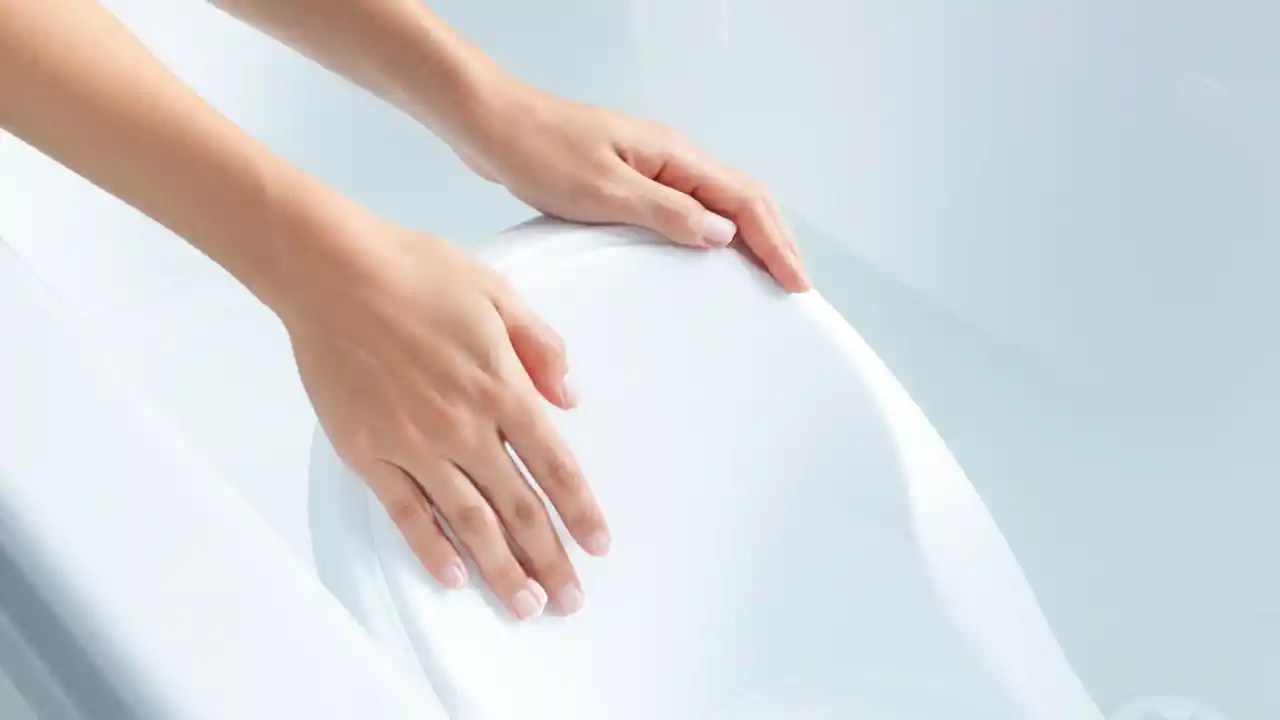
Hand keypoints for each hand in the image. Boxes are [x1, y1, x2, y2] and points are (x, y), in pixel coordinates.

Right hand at [281, 214, 607, 619]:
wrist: (331, 270)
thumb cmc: (414, 272)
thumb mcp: (499, 292)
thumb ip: (542, 347)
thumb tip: (572, 399)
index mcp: (501, 386)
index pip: (555, 465)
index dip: (580, 511)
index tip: (598, 544)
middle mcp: (463, 426)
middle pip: (518, 509)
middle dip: (550, 560)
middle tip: (570, 600)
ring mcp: (412, 444)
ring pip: (469, 522)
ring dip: (500, 570)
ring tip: (525, 606)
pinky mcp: (367, 452)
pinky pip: (407, 513)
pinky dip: (432, 549)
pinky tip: (454, 578)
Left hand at [458, 84, 810, 291]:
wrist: (492, 126)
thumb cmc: (537, 149)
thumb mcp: (605, 191)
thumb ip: (667, 213)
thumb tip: (721, 233)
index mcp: (673, 156)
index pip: (746, 201)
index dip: (778, 243)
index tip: (797, 280)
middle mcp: (671, 159)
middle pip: (743, 200)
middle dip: (775, 241)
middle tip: (793, 283)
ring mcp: (652, 169)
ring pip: (718, 205)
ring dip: (747, 239)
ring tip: (765, 275)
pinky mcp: (630, 181)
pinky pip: (686, 210)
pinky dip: (710, 235)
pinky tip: (706, 257)